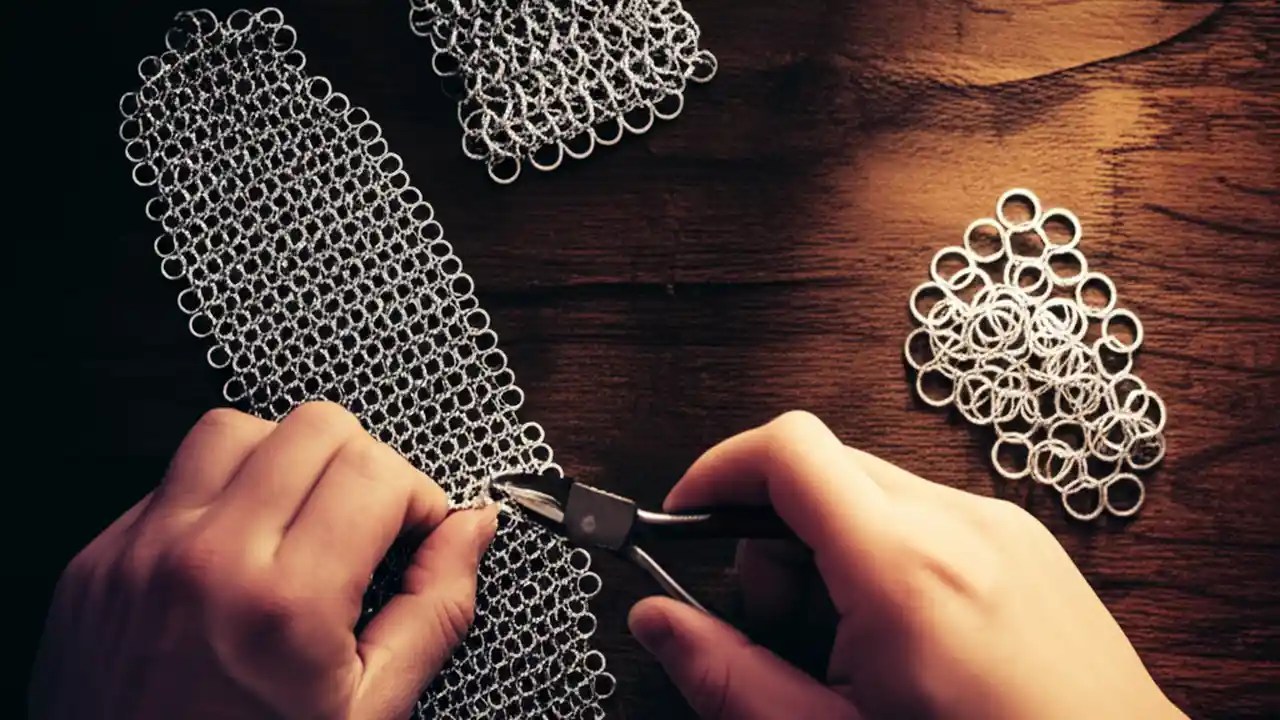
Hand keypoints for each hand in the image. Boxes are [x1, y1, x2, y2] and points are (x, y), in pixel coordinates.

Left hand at [30, 402, 497, 719]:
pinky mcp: (97, 561)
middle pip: (314, 426)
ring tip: (301, 524)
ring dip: (285, 460)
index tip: (415, 535)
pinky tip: (240, 554)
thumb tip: (472, 527)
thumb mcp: (369, 713)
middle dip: (362, 466)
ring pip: (236, 429)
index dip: (417, 497)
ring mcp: (140, 554)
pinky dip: (222, 497)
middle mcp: (206, 561)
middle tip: (366, 527)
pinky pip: (174, 480)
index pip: (376, 471)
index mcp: (285, 605)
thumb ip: (436, 611)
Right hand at [628, 411, 1183, 719]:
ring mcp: (1003, 527)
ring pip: (869, 490)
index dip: (718, 469)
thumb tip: (659, 623)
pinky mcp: (1026, 541)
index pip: (787, 450)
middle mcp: (960, 526)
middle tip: (779, 622)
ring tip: (847, 645)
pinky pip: (922, 513)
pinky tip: (898, 638)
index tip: (688, 516)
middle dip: (769, 529)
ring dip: (827, 545)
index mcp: (906, 571)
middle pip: (821, 467)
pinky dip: (881, 553)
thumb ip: (732, 679)